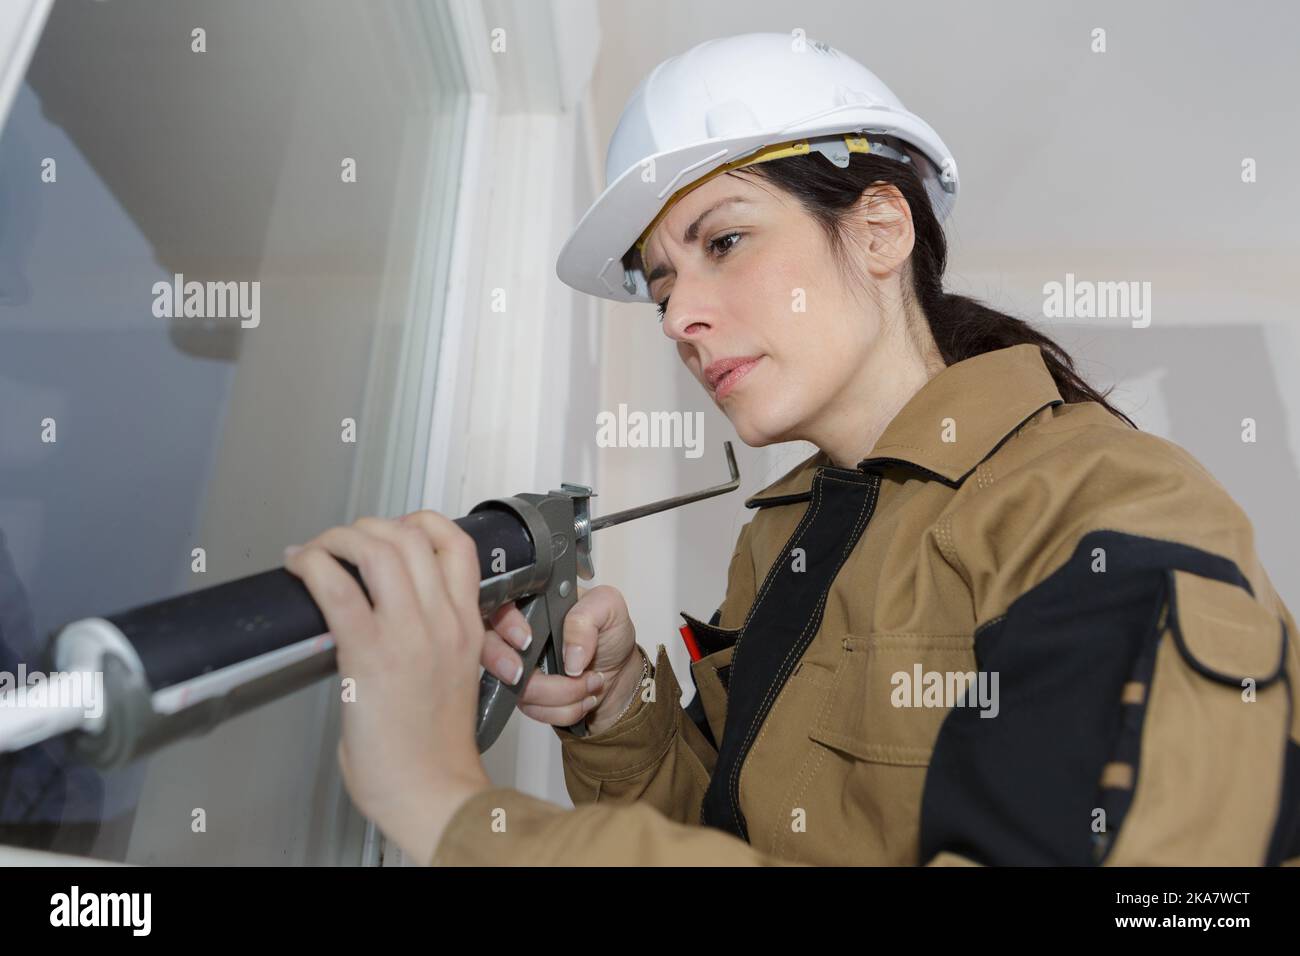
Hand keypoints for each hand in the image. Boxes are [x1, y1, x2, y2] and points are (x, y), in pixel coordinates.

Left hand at [282, 511, 490, 863]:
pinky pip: (337, 588)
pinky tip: (300, 567)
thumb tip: (384, 620)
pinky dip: (313, 566)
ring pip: (379, 549)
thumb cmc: (433, 751)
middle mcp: (442, 622)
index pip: (458, 545)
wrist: (432, 792)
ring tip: (319, 550)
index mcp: (465, 628)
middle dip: (370, 526)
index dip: (422, 523)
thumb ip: (430, 642)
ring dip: (340, 537)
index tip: (394, 530)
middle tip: (344, 542)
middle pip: (413, 535)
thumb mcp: (452, 677)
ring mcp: (409, 634)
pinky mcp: (370, 654)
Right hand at [486, 585, 641, 734]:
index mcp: (533, 603)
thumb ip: (586, 619)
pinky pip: (533, 710)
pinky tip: (582, 698)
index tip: (526, 640)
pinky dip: (564, 709)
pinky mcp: (526, 696)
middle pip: (487, 648)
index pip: (499, 606)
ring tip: (590, 682)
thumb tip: (569, 656)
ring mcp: (519, 667)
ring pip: (515, 687)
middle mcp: (518, 635)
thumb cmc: (611, 635)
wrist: (621, 675)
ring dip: (559, 693)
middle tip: (530, 673)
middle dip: (507, 664)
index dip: (504, 625)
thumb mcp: (609, 608)